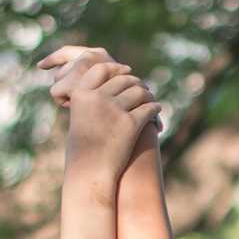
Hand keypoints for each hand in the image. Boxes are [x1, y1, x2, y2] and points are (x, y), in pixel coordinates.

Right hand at [38, 45, 161, 173]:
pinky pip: (149, 108)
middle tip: (143, 89)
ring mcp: (114, 110)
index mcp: (81, 94)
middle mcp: (97, 98)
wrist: (90, 170)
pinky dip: (155, 108)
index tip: (127, 70)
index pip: (102, 69)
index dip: (116, 68)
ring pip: (139, 92)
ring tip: (150, 99)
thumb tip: (115, 81)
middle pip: (123, 79)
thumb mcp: (81, 116)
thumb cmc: (84, 146)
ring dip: (148, 94)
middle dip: (136, 83)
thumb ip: (93, 98)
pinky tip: (157, 110)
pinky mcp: (131, 123)